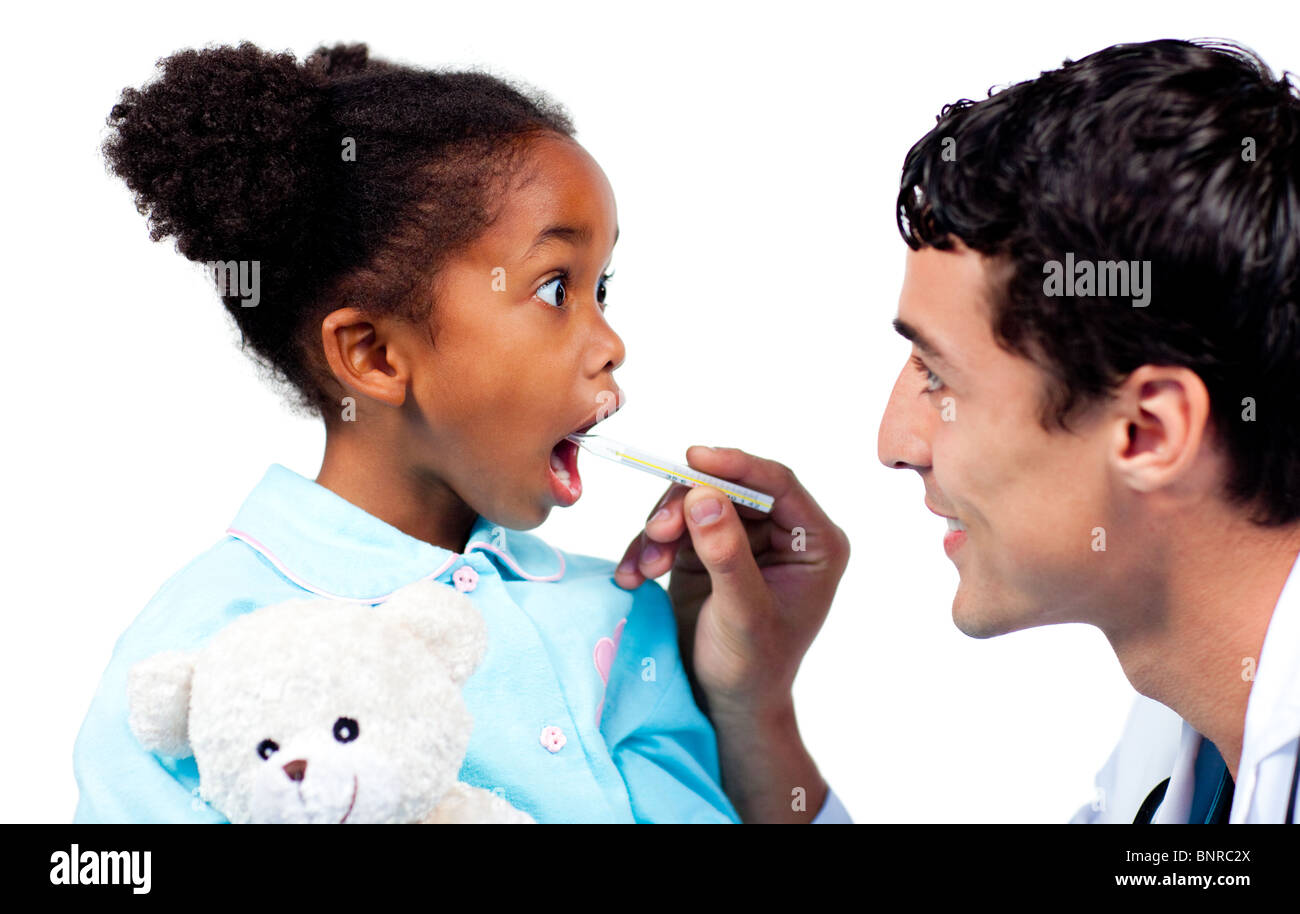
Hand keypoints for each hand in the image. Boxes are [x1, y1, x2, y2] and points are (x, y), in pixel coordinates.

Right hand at [613, 446, 849, 718]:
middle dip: (685, 506)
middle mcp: (782, 534)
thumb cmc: (752, 667)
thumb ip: (727, 555)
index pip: (778, 484)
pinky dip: (649, 547)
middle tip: (656, 532)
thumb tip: (704, 497)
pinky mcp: (707, 550)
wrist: (725, 705)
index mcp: (814, 543)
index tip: (693, 458)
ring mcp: (742, 540)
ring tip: (643, 569)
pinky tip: (633, 576)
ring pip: (694, 504)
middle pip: (728, 489)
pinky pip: (673, 528)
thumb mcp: (742, 613)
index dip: (736, 466)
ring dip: (661, 530)